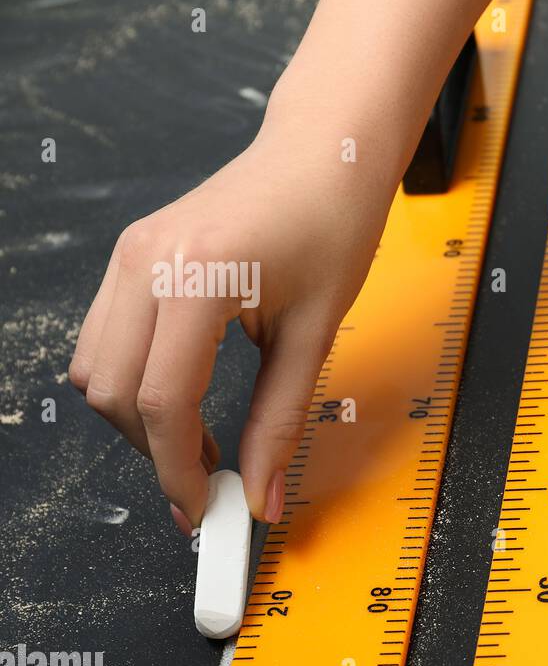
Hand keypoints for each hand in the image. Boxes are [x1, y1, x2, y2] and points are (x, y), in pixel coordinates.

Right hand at [69, 119, 393, 527]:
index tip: (204, 510)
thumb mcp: (315, 335)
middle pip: (116, 394)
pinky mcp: (131, 255)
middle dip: (155, 453)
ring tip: (201, 444)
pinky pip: (105, 338)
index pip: (164, 403)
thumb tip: (263, 493)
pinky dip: (134, 382)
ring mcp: (129, 254)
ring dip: (139, 420)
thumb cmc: (332, 225)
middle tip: (209, 485)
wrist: (323, 154)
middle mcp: (145, 263)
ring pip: (96, 370)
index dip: (177, 471)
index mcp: (196, 278)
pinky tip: (185, 399)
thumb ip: (282, 420)